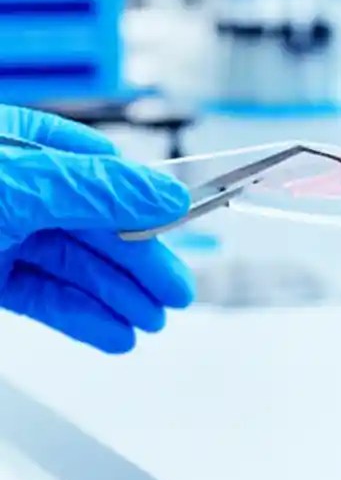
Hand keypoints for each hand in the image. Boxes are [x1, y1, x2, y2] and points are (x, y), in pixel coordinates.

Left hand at [0, 106, 193, 352]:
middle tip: (176, 291)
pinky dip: (82, 318)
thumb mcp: (18, 185)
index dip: (145, 203)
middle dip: (139, 262)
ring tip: (153, 321)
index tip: (184, 224)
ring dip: (118, 296)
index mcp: (21, 145)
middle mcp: (15, 188)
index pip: (101, 171)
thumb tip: (166, 193)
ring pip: (74, 267)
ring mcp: (0, 235)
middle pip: (95, 226)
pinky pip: (45, 298)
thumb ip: (95, 189)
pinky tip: (115, 333)